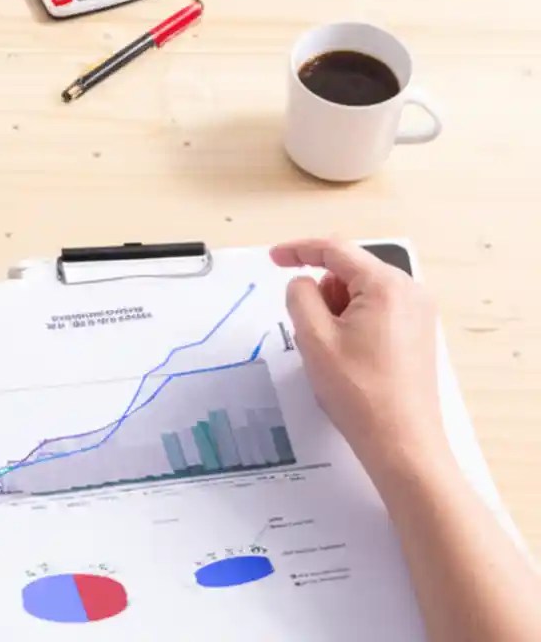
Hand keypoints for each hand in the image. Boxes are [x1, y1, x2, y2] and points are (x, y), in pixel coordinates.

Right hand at [270, 239, 447, 476]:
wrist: (402, 442)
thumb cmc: (359, 393)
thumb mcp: (314, 338)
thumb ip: (300, 297)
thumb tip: (302, 283)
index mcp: (386, 286)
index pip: (335, 250)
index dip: (299, 249)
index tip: (273, 258)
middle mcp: (410, 291)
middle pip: (350, 271)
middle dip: (323, 293)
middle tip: (314, 333)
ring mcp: (419, 312)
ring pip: (361, 292)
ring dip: (337, 311)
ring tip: (334, 351)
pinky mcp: (418, 332)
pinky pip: (376, 310)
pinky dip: (353, 323)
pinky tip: (349, 356)